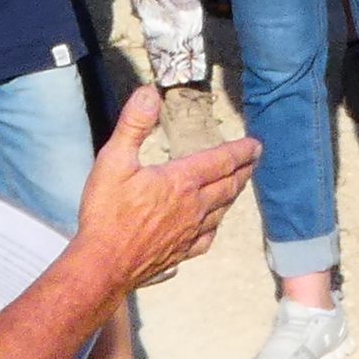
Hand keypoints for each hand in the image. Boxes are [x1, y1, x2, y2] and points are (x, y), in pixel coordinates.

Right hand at [74, 89, 260, 289]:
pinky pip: (205, 239)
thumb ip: (134, 125)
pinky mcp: (179, 254)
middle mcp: (193, 208)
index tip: (256, 145)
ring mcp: (188, 234)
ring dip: (232, 196)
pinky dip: (214, 228)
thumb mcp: (114, 160)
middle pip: (227, 186)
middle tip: (253, 161)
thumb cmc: (106, 213)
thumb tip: (149, 93)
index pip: (220, 161)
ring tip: (238, 187)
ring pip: (220, 212)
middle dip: (242, 171)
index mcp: (181, 182)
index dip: (240, 151)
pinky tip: (211, 228)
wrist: (103, 264)